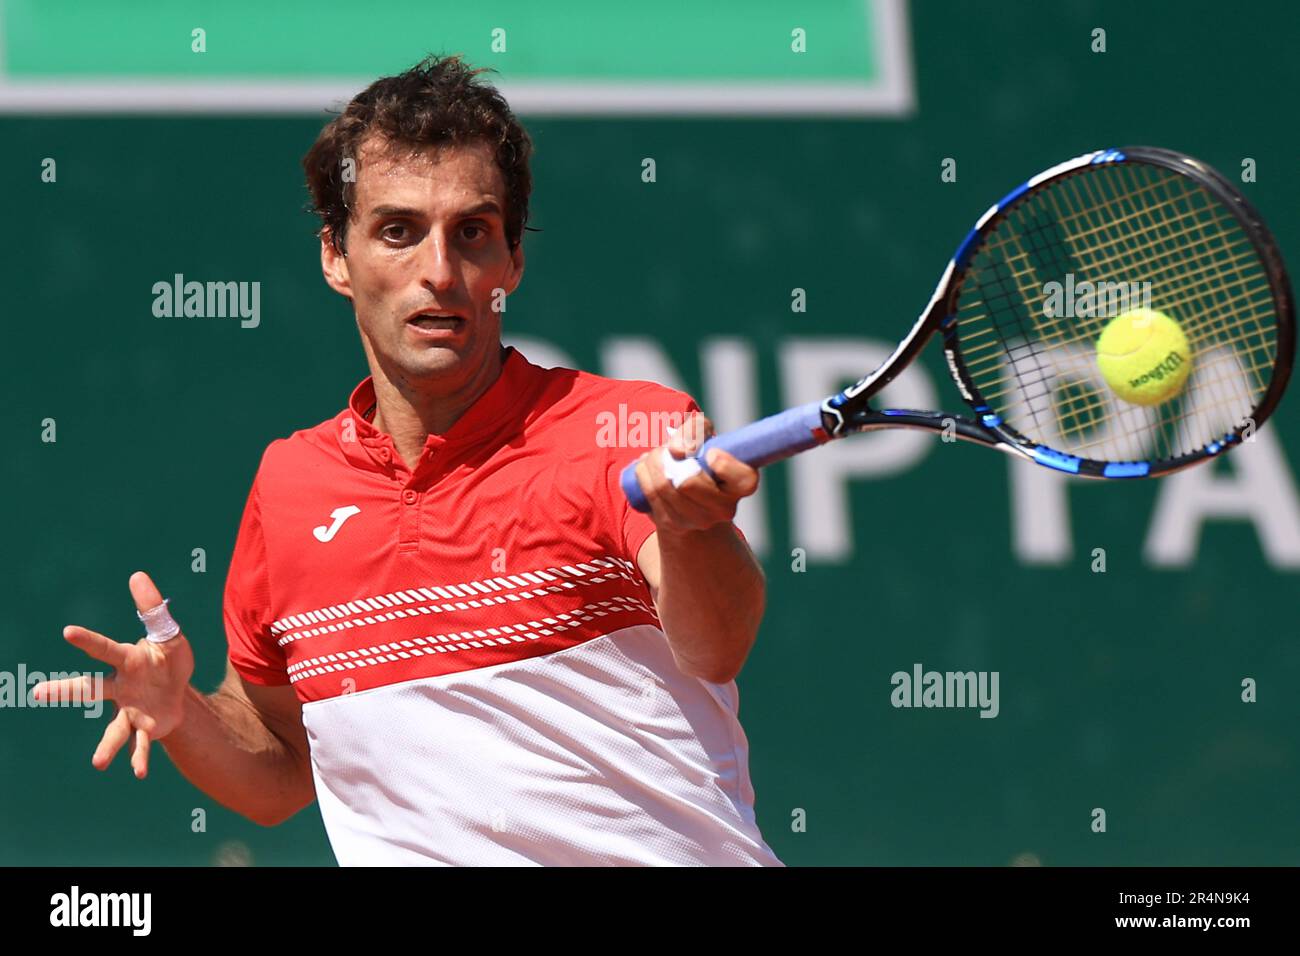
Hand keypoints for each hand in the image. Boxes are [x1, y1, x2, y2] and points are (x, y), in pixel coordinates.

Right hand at [32, 571, 194, 778]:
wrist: (178, 689)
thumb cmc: (166, 658)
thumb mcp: (168, 633)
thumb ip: (153, 608)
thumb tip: (137, 574)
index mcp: (128, 661)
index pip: (106, 648)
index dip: (88, 640)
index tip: (68, 631)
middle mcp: (121, 687)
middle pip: (90, 689)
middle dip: (65, 690)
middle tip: (35, 691)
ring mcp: (130, 710)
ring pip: (114, 728)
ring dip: (106, 746)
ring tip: (98, 764)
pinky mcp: (144, 728)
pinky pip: (140, 745)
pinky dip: (138, 759)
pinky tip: (137, 774)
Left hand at [631, 411, 759, 533]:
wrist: (686, 492)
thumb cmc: (700, 457)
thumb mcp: (705, 435)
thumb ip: (696, 430)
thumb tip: (678, 452)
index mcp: (743, 484)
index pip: (743, 478)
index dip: (724, 464)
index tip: (710, 454)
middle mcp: (725, 508)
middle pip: (689, 481)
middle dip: (669, 457)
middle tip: (666, 449)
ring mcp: (699, 520)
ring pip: (665, 486)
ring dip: (653, 462)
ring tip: (655, 456)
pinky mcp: (674, 524)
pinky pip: (651, 494)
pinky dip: (644, 474)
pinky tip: (646, 468)